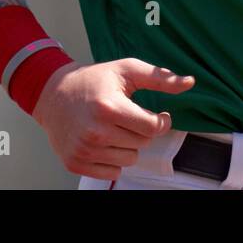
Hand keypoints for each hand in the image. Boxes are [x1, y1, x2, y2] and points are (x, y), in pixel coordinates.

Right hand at [31, 58, 195, 180]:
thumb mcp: (126, 70)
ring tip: (113, 127)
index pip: (153, 128)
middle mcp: (96, 132)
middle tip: (127, 117)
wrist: (53, 94)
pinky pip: (113, 172)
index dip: (161, 121)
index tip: (158, 115)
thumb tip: (190, 82)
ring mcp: (85, 150)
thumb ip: (159, 77)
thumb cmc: (93, 81)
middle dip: (140, 130)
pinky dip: (113, 158)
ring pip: (130, 159)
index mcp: (109, 108)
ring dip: (127, 145)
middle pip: (142, 144)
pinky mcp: (76, 163)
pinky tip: (103, 140)